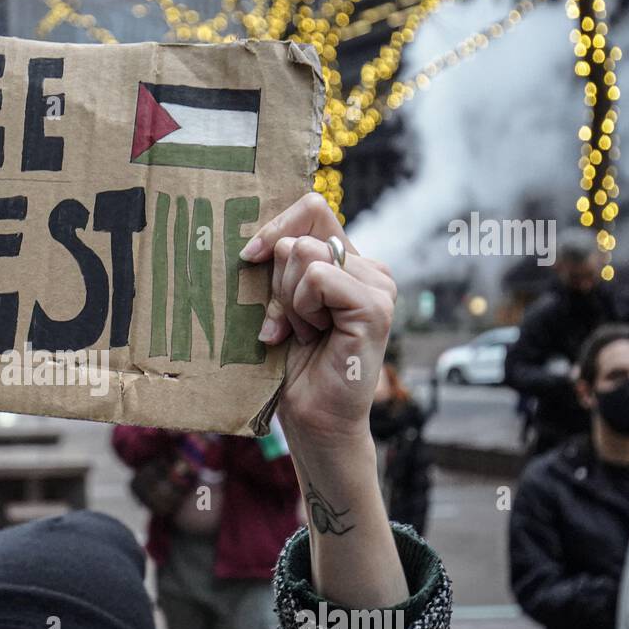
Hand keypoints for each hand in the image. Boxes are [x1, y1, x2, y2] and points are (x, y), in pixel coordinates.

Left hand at [241, 192, 395, 446]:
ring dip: (289, 301)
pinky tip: (313, 337)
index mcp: (347, 262)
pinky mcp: (375, 306)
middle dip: (278, 282)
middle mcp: (368, 267)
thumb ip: (280, 266)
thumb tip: (263, 239)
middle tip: (288, 324)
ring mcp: (377, 285)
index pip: (312, 209)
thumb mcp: (279, 304)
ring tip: (303, 334)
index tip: (250, 257)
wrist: (314, 419)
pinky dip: (302, 308)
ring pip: (306, 255)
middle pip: (302, 234)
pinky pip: (320, 277)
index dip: (275, 226)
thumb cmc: (292, 366)